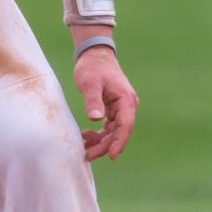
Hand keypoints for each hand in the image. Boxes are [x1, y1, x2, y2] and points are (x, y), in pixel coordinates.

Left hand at [74, 47, 138, 161]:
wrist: (94, 55)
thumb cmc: (92, 67)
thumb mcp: (90, 83)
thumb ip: (93, 100)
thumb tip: (95, 119)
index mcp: (126, 100)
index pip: (125, 126)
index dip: (119, 143)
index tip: (110, 156)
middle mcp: (126, 106)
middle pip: (119, 132)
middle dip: (105, 146)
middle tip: (88, 155)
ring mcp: (121, 108)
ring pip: (114, 131)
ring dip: (101, 141)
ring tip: (84, 147)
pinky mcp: (113, 109)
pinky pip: (109, 127)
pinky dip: (99, 134)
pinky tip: (86, 136)